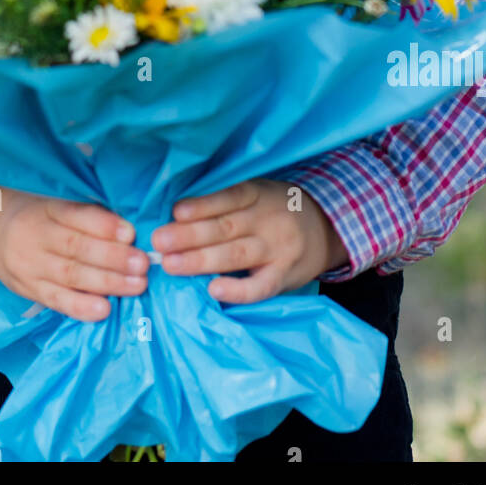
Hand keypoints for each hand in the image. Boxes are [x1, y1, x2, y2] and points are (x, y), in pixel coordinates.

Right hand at [0, 188, 149, 322]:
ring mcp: (29, 265)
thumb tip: (130, 231)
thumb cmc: (38, 215)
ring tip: (137, 285)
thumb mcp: (56, 203)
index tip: (131, 233)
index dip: (103, 225)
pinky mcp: (27, 289)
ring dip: (107, 283)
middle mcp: (35, 236)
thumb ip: (87, 214)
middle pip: (76, 248)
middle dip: (113, 257)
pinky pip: (55, 300)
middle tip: (143, 263)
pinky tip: (104, 310)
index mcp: (47, 209)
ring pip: (70, 275)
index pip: (75, 214)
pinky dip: (81, 307)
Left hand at [151, 179, 349, 303]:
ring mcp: (278, 250)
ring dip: (201, 261)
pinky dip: (237, 290)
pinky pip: (260, 287)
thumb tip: (176, 215)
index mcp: (259, 194)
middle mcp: (268, 221)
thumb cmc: (276, 209)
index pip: (230, 197)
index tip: (175, 212)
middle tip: (159, 242)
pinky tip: (214, 290)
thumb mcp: (258, 194)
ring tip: (172, 265)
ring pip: (237, 255)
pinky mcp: (284, 276)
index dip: (203, 205)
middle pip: (226, 228)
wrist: (326, 228)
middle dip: (190, 236)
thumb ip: (226, 203)